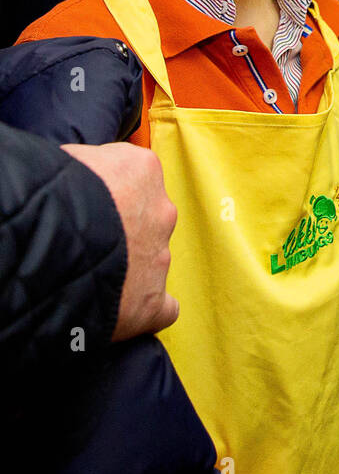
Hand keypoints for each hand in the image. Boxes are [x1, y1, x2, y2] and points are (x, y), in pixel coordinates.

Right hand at [61, 141, 178, 340]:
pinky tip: (124, 313)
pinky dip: (145, 312)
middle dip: (121, 231)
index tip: (86, 201)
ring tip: (86, 276)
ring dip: (126, 268)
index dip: (107, 192)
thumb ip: (88, 167)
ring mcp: (158, 258)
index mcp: (141, 170)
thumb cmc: (46, 192)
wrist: (42, 237)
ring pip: (150, 262)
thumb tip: (76, 178)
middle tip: (85, 242)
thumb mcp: (69, 159)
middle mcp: (160, 212)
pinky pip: (162, 309)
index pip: (134, 177)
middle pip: (146, 220)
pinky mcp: (149, 302)